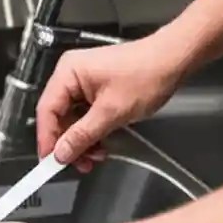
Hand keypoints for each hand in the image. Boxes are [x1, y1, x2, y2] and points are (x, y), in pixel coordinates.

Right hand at [37, 32, 190, 172]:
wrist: (175, 59)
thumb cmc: (148, 74)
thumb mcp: (112, 112)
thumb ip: (82, 135)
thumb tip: (61, 153)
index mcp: (68, 72)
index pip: (47, 111)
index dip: (47, 139)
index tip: (50, 162)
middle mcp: (71, 74)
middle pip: (58, 116)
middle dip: (69, 142)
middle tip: (79, 163)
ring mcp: (84, 81)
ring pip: (72, 118)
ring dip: (82, 139)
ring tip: (96, 155)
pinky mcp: (96, 88)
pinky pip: (85, 114)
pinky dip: (92, 130)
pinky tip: (101, 143)